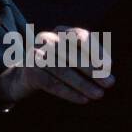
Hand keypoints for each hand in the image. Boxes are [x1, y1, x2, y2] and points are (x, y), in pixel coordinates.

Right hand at [0, 27, 114, 106]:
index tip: (107, 66)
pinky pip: (51, 83)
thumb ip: (89, 59)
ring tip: (98, 94)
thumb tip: (107, 71)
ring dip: (83, 84)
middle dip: (93, 70)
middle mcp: (47, 39)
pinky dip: (69, 92)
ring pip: (62, 70)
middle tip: (109, 83)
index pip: (81, 37)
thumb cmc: (56, 66)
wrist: (23, 77)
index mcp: (61, 32)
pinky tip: (83, 100)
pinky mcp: (29, 71)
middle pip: (72, 54)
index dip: (95, 51)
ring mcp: (36, 54)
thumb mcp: (71, 57)